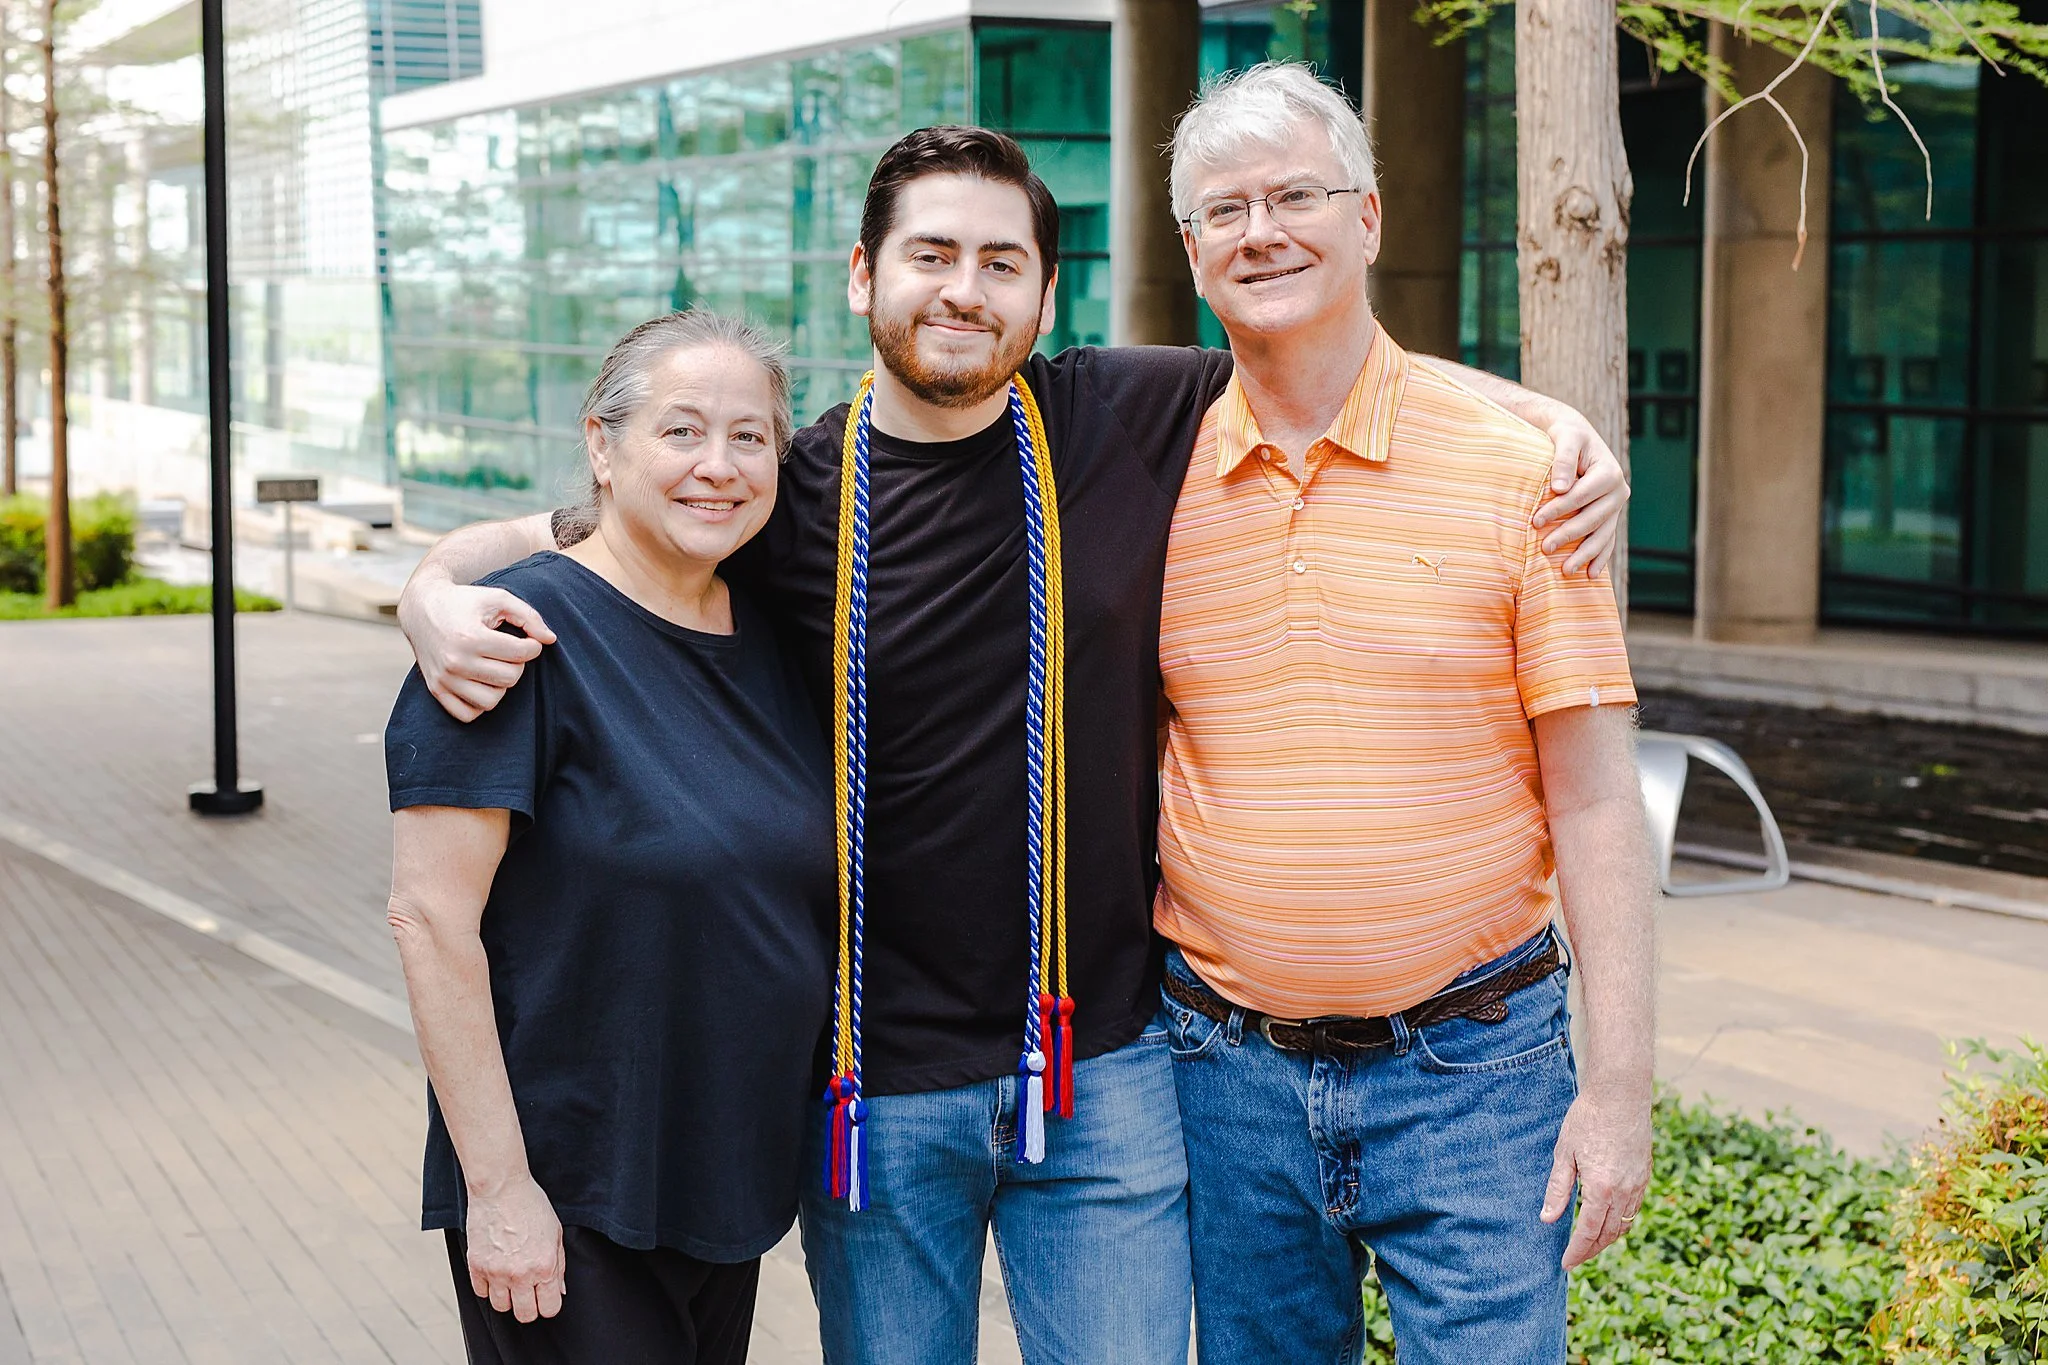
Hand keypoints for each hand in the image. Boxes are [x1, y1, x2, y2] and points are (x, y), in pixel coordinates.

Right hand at [398, 574, 555, 722]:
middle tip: (509, 652)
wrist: (422, 608)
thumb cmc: (465, 602)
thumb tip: (550, 640)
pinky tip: (482, 682)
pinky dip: (480, 703)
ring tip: (495, 666)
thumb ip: (529, 616)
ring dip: (501, 686)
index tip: (528, 640)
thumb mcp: (499, 598)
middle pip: (510, 679)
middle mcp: (455, 661)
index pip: (521, 654)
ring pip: (491, 701)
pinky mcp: (436, 689)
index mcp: (470, 638)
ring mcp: (443, 679)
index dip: (533, 647)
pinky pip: (468, 714)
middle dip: (517, 665)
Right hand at [465, 1174, 566, 1321]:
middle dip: (529, 1306)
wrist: (501, 1188)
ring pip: (501, 1307)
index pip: (549, 1309)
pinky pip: (481, 1293)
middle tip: (528, 1291)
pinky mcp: (476, 1266)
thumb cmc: (530, 1206)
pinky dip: (488, 1286)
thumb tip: (559, 1290)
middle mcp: (520, 1274)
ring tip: (511, 1278)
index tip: (545, 1297)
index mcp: (544, 1266)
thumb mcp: (556, 1234)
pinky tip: (495, 1270)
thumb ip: (559, 1266)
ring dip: (507, 1297)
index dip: (548, 1304)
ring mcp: (496, 1272)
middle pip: (524, 1315)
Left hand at [1530, 407, 1630, 579]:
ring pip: (1602, 534)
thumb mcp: (1565, 438)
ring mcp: (1616, 506)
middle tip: (1544, 549)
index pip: (1582, 495)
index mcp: (1609, 472)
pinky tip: (1590, 574)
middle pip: (1593, 519)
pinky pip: (1607, 539)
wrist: (1576, 437)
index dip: (1559, 509)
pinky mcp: (1610, 516)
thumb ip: (1563, 459)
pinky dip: (1599, 557)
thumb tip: (1559, 488)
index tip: (1535, 521)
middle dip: (1568, 535)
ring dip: (1585, 554)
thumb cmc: (1567, 436)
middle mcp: (1618, 491)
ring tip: (1566, 571)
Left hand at [1540, 1084, 1651, 1268]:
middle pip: (1608, 1234)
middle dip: (1591, 1250)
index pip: (1588, 1232)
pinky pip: (1634, 1209)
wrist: (1621, 1095)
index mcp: (1601, 1188)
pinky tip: (1608, 1220)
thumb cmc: (1588, 1119)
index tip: (1566, 1263)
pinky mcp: (1645, 1175)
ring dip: (1607, 1239)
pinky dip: (1621, 1223)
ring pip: (1624, 1225)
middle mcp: (1624, 1192)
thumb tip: (1547, 1219)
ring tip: (1590, 1245)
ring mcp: (1638, 1184)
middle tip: (1575, 1258)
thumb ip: (1558, 1188)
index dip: (1576, 1251)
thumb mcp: (1565, 1153)